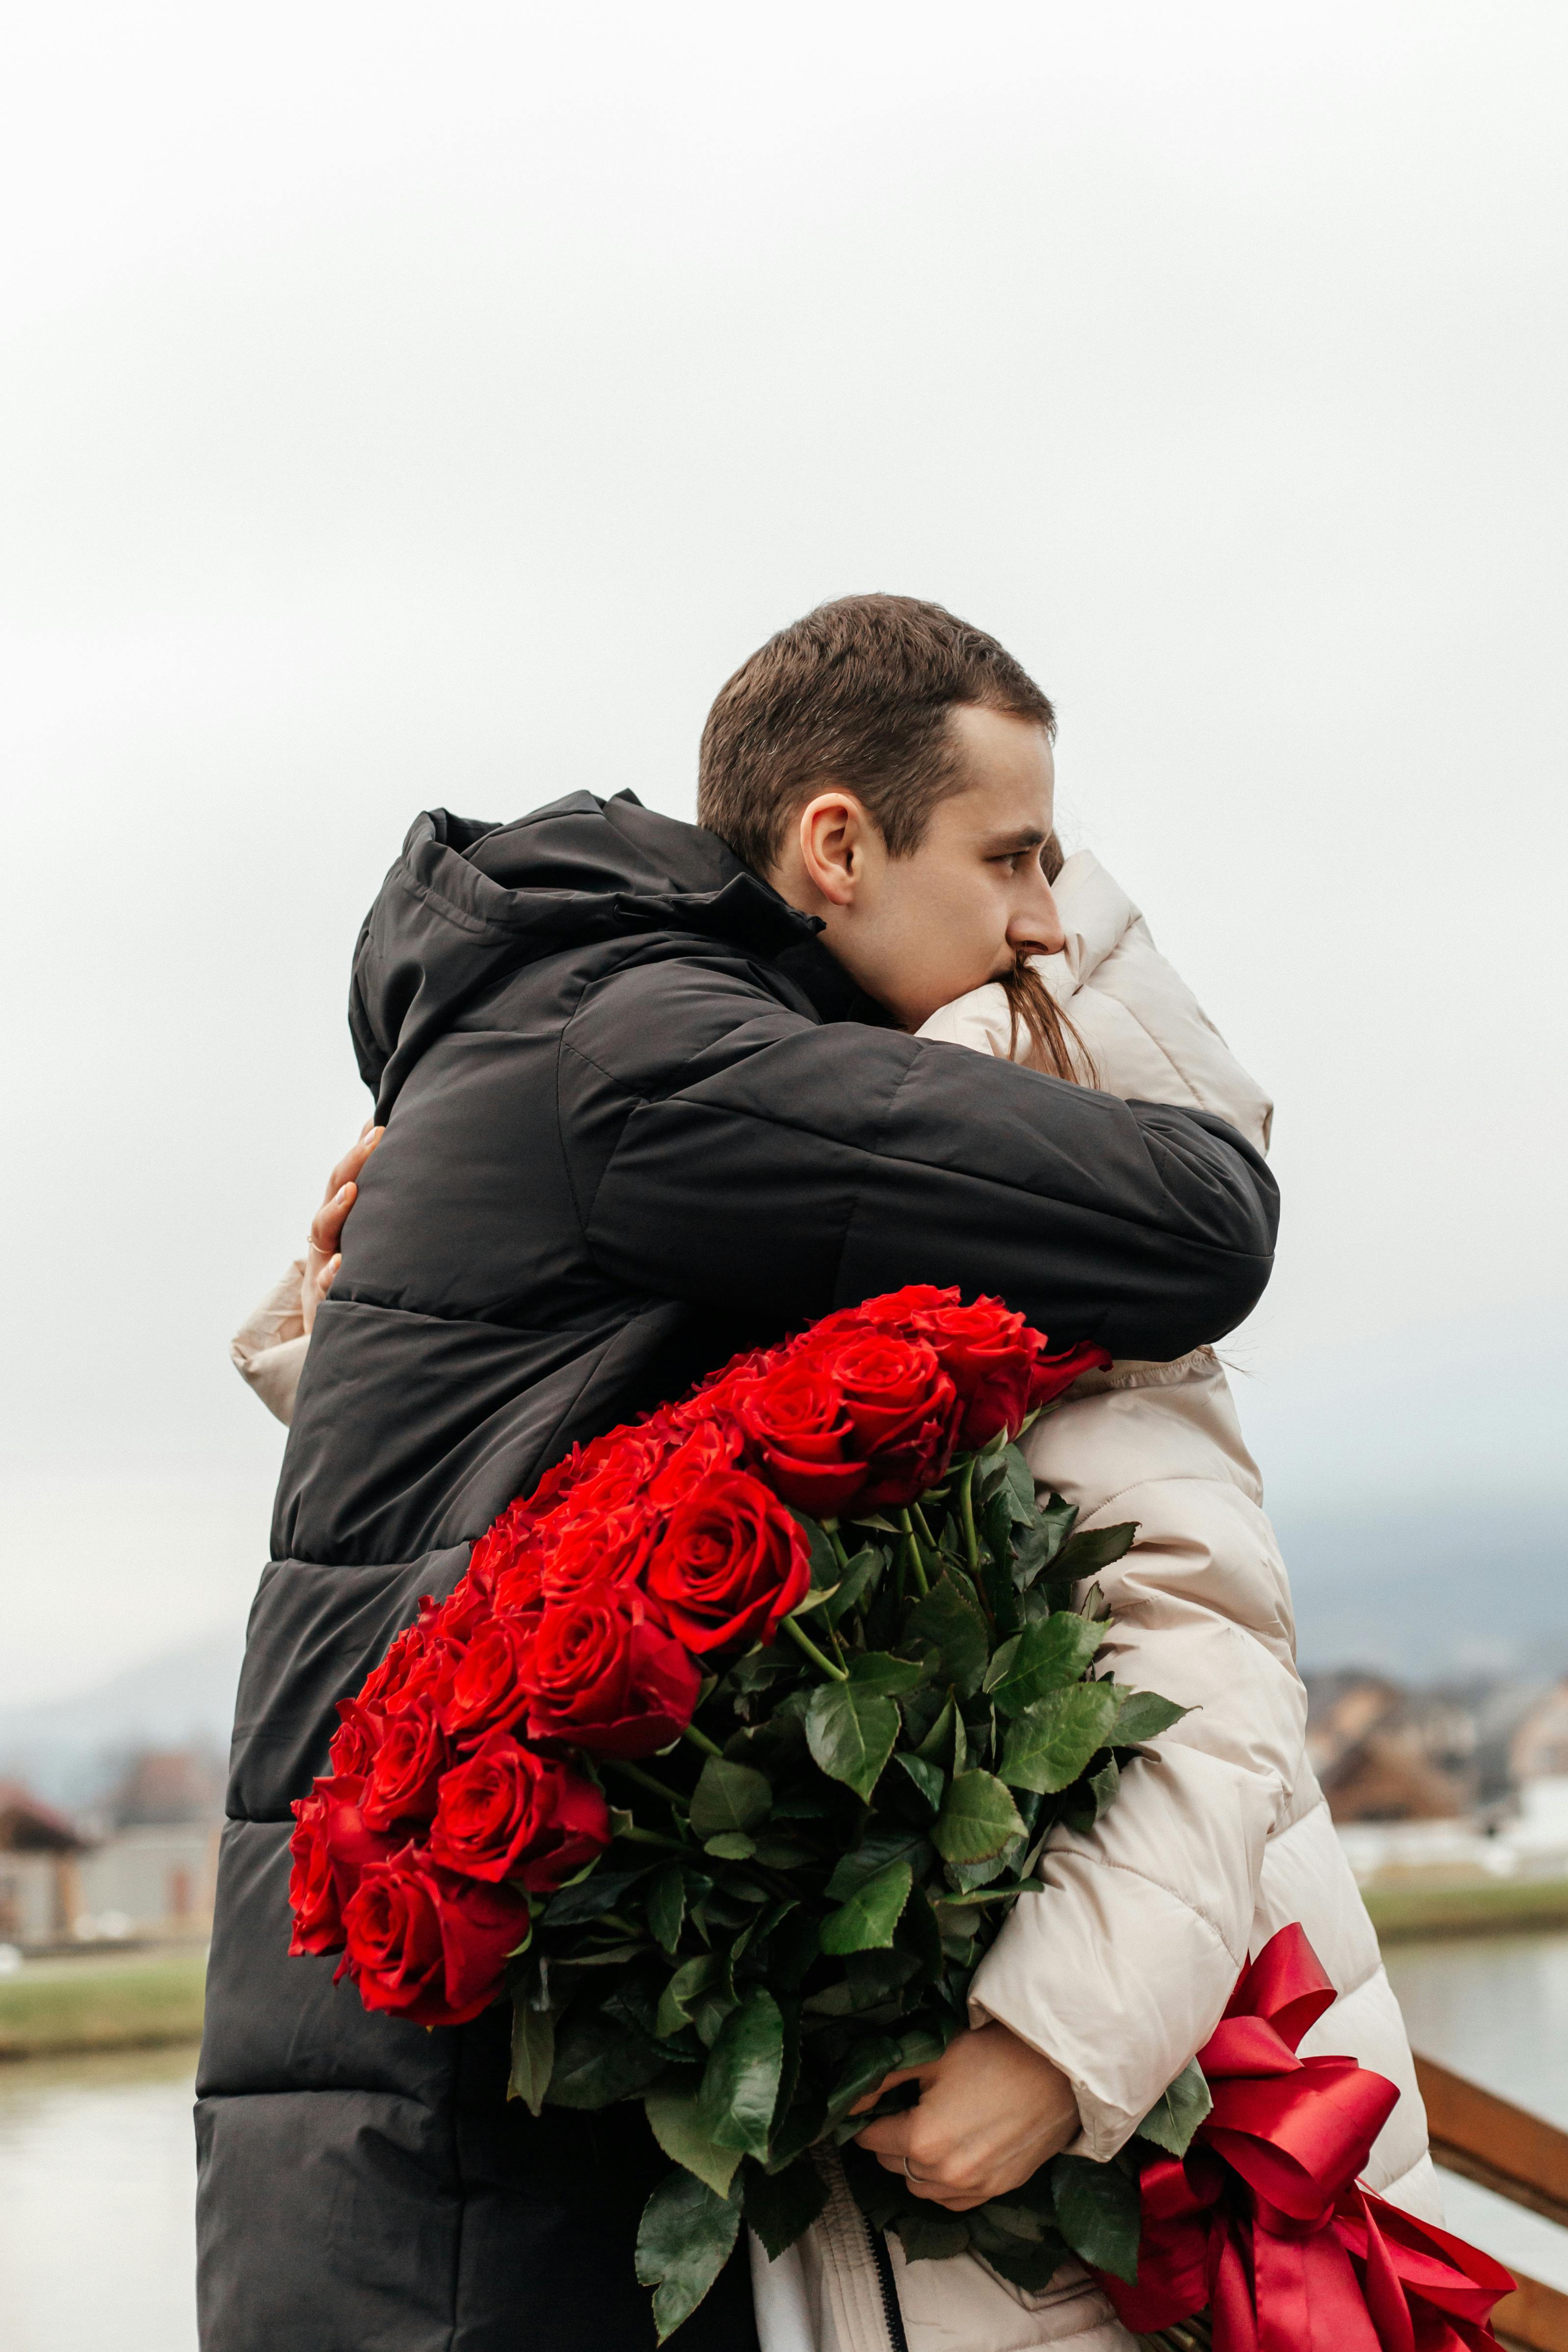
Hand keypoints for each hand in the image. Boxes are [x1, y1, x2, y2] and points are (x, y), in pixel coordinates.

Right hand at [302, 1122, 382, 1333]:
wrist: (334, 1331)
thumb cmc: (359, 1278)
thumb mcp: (370, 1243)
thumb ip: (382, 1211)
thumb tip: (404, 1166)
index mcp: (342, 1218)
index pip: (349, 1174)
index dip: (361, 1148)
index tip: (377, 1120)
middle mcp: (329, 1235)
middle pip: (335, 1189)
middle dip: (354, 1162)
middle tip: (377, 1135)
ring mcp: (322, 1262)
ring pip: (323, 1229)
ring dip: (337, 1210)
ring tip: (352, 1192)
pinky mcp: (323, 1297)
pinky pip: (324, 1284)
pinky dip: (331, 1274)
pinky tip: (340, 1266)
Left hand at [851, 2022, 1079, 2210]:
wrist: (1059, 2071)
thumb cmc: (994, 2054)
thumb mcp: (931, 2055)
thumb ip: (884, 2080)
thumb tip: (850, 2102)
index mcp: (923, 2139)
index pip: (872, 2138)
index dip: (867, 2120)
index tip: (871, 2107)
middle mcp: (946, 2174)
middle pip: (894, 2164)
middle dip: (890, 2140)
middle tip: (900, 2111)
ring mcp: (974, 2187)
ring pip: (921, 2187)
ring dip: (914, 2165)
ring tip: (926, 2132)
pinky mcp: (998, 2190)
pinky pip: (953, 2201)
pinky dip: (943, 2184)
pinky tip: (950, 2156)